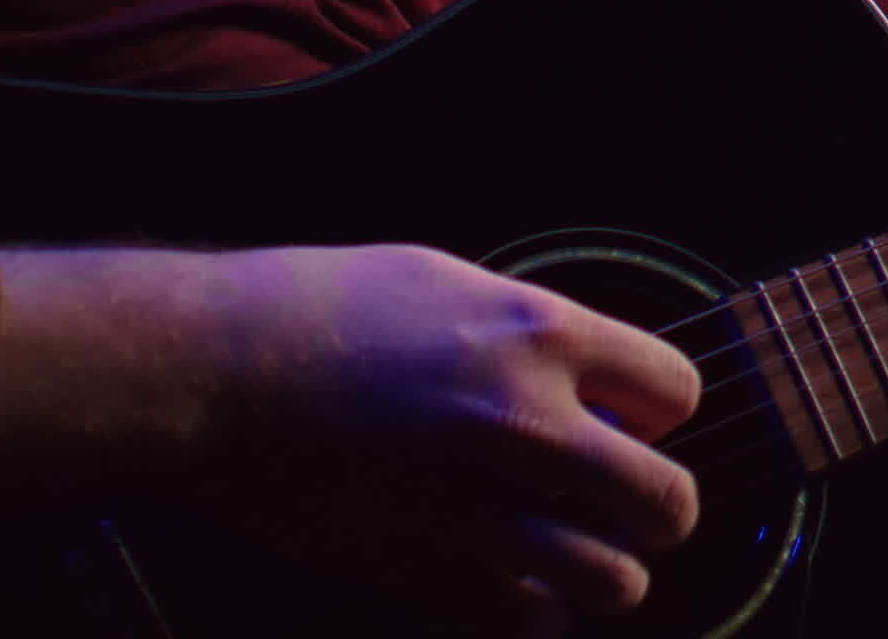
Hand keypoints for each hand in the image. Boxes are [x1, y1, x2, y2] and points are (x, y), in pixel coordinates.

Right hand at [0, 241, 701, 632]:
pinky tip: (516, 584)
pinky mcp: (417, 568)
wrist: (210, 369)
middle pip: (667, 502)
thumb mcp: (451, 283)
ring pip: (612, 581)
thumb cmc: (320, 309)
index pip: (678, 392)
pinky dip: (534, 612)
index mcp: (540, 335)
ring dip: (607, 572)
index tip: (625, 417)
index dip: (657, 411)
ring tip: (578, 553)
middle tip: (624, 502)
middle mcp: (524, 423)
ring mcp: (473, 506)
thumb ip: (534, 336)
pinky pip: (522, 621)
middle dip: (658, 508)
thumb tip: (597, 379)